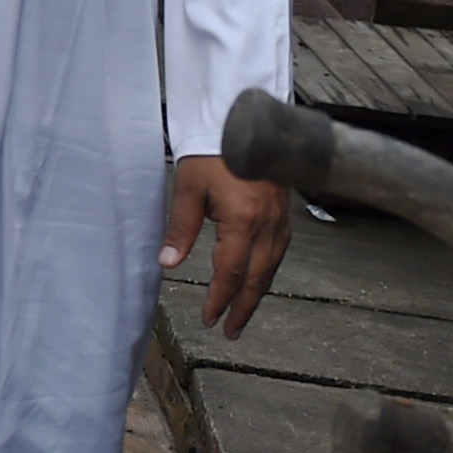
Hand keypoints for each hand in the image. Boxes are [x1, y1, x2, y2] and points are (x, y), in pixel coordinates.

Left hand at [164, 155, 291, 335]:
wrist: (243, 121)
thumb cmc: (212, 151)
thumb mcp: (189, 190)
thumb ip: (180, 230)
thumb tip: (167, 264)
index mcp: (244, 220)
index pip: (231, 273)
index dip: (219, 299)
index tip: (209, 318)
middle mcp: (268, 224)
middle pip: (257, 278)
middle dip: (243, 308)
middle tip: (230, 330)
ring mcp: (281, 218)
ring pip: (272, 267)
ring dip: (257, 293)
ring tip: (243, 312)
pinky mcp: (284, 211)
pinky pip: (280, 251)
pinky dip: (268, 270)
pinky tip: (259, 277)